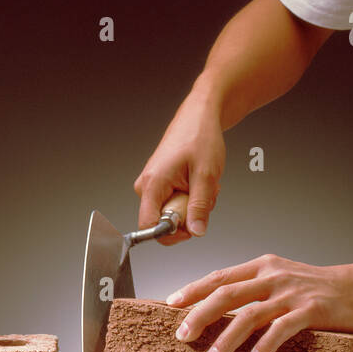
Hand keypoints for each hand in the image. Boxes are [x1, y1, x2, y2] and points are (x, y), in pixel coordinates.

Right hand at [134, 85, 225, 243]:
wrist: (199, 117)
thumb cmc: (200, 137)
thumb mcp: (206, 175)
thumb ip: (200, 207)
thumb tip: (196, 231)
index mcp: (153, 184)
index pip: (149, 227)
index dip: (170, 234)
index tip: (190, 227)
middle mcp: (146, 187)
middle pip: (163, 223)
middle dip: (189, 216)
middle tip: (204, 194)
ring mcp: (152, 186)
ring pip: (172, 214)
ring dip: (192, 206)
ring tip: (202, 184)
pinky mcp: (159, 185)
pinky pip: (174, 205)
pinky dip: (190, 198)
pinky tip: (197, 182)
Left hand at [167, 254, 352, 351]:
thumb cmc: (318, 290)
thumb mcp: (281, 281)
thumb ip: (253, 292)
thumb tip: (219, 312)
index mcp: (262, 267)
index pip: (220, 276)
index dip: (193, 290)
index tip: (171, 304)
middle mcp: (273, 277)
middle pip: (227, 294)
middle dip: (200, 315)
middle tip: (182, 335)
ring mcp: (291, 294)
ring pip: (250, 315)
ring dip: (227, 339)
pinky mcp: (311, 311)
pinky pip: (283, 328)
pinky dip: (266, 344)